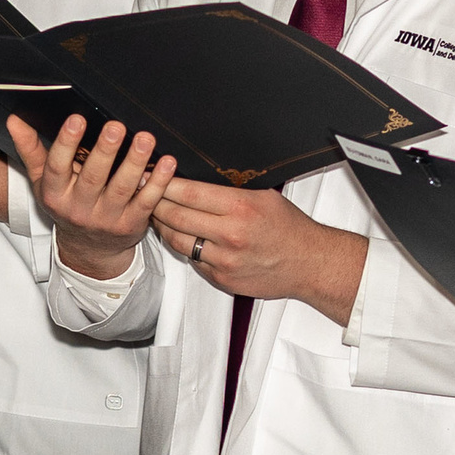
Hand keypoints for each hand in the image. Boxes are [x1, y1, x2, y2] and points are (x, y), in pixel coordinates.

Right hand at [13, 114, 174, 279]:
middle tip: (116, 126)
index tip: (76, 119)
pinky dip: (158, 182)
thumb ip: (31, 150)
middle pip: (93, 177)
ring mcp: (107, 219)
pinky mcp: (131, 225)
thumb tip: (14, 119)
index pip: (58, 167)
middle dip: (105, 150)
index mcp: (56, 194)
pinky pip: (147, 202)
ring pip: (122, 188)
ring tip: (145, 138)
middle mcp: (79, 208)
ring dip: (135, 162)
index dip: (66, 143)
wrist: (89, 250)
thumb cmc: (66, 205)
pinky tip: (167, 162)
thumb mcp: (44, 182)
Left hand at [150, 178, 366, 326]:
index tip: (151, 175)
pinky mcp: (221, 279)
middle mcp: (230, 235)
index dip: (164, 183)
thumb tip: (196, 179)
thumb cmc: (290, 228)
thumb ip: (230, 190)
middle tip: (145, 193)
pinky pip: (191, 260)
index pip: (189, 192)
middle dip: (154, 202)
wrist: (309, 264)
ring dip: (162, 226)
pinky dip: (184, 247)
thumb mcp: (264, 197)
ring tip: (157, 214)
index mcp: (241, 208)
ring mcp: (224, 260)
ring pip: (177, 240)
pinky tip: (182, 236)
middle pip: (175, 216)